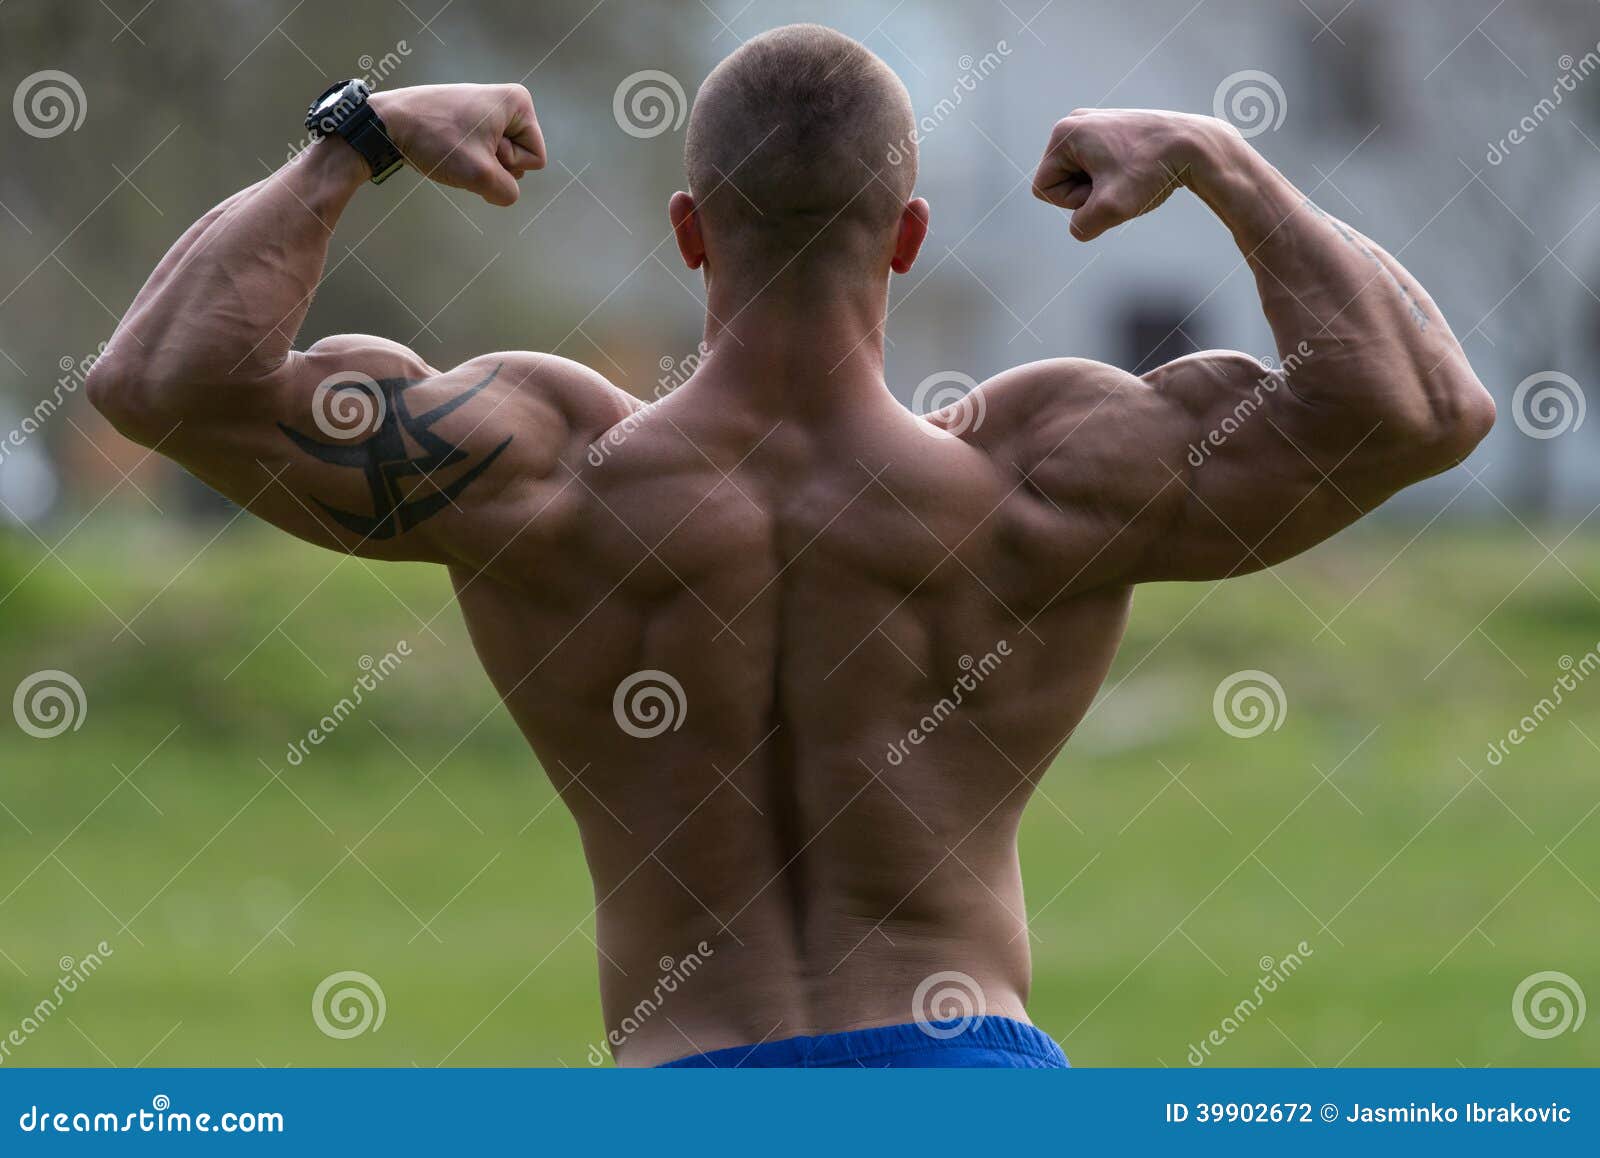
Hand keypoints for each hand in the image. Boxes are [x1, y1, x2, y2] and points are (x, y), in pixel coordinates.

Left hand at [368, 83, 544, 205]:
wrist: (387, 123)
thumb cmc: (435, 141)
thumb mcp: (480, 176)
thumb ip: (508, 193)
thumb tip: (504, 192)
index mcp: (518, 102)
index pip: (535, 160)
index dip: (507, 165)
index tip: (477, 148)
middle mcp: (507, 102)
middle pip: (521, 160)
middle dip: (494, 165)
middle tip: (462, 149)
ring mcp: (487, 111)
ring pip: (501, 161)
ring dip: (478, 166)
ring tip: (452, 149)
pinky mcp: (469, 120)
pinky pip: (483, 155)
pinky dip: (467, 161)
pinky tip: (447, 150)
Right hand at [1031, 109, 1234, 240]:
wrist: (1195, 145)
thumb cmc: (1151, 171)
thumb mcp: (1111, 210)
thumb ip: (1082, 227)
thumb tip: (1080, 226)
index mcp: (1064, 133)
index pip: (1044, 189)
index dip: (1072, 202)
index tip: (1105, 190)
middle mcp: (1074, 122)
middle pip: (1061, 181)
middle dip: (1087, 193)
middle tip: (1122, 183)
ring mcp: (1094, 123)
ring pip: (1080, 176)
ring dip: (1102, 187)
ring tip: (1132, 176)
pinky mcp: (1112, 128)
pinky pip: (1098, 167)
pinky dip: (1116, 176)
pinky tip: (1139, 170)